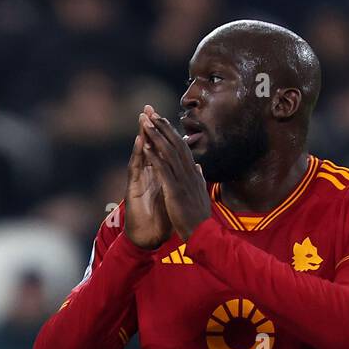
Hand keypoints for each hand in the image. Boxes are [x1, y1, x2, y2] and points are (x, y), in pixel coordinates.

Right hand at [124, 110, 171, 249]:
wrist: (148, 237)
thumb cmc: (162, 220)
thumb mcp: (176, 199)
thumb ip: (183, 183)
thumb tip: (194, 172)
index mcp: (158, 176)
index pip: (160, 152)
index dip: (163, 136)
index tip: (166, 119)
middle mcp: (146, 176)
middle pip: (147, 148)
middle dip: (150, 129)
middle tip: (149, 109)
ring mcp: (138, 181)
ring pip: (139, 154)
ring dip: (141, 136)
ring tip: (143, 118)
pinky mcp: (132, 189)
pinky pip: (135, 169)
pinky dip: (138, 155)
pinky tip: (140, 141)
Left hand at [140, 110, 210, 242]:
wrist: (204, 234)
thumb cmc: (200, 217)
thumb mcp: (201, 194)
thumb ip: (199, 179)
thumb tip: (199, 168)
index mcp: (194, 174)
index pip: (182, 148)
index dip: (171, 133)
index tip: (161, 121)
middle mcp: (190, 173)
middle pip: (175, 144)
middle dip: (162, 127)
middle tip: (151, 113)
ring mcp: (183, 181)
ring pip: (168, 153)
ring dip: (156, 136)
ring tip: (145, 123)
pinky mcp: (176, 191)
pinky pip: (163, 170)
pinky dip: (154, 157)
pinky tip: (145, 147)